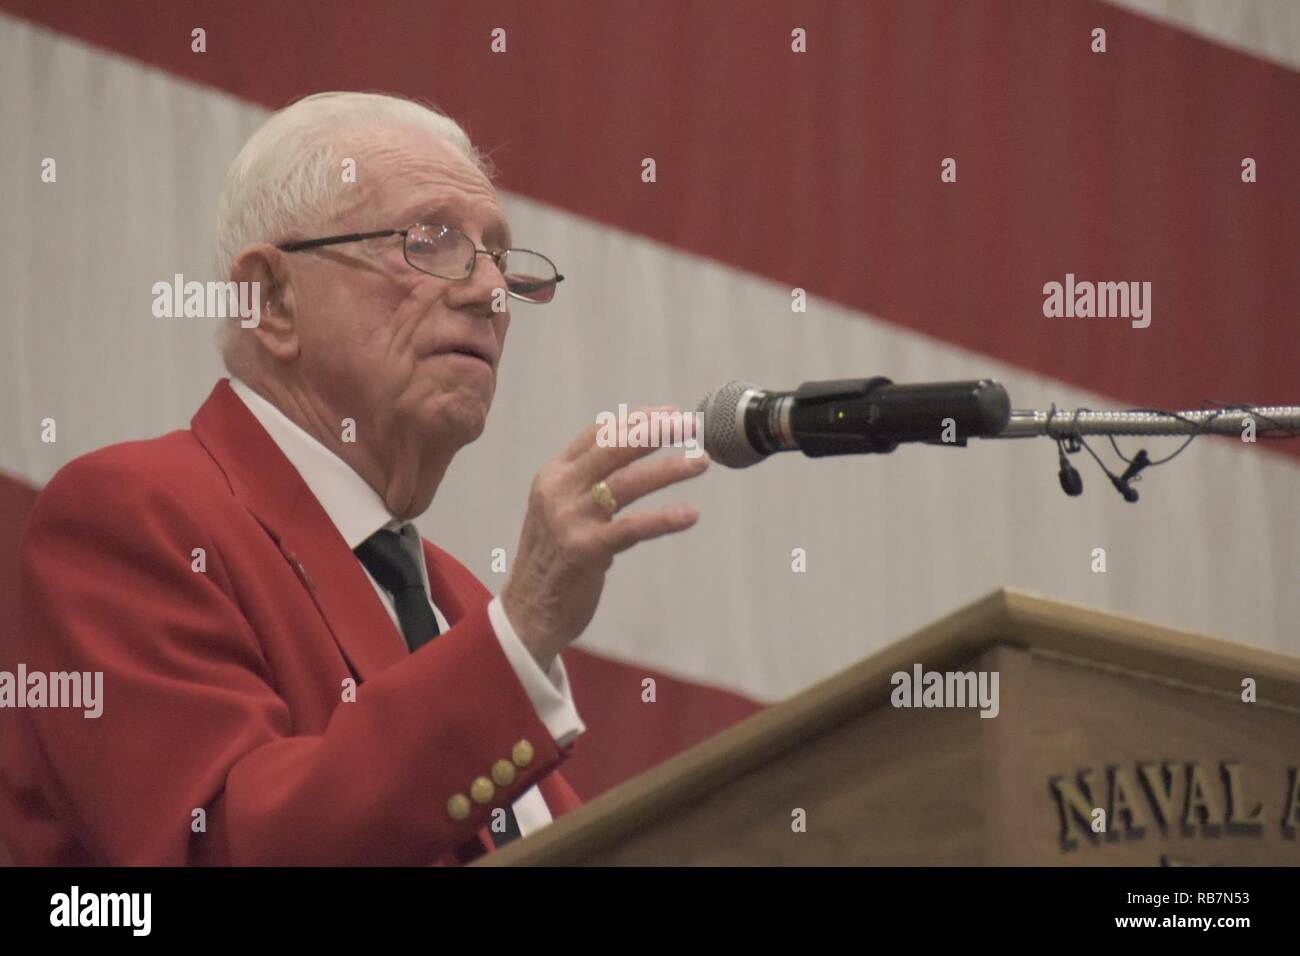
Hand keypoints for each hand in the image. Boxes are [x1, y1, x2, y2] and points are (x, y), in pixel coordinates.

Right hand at [500, 406, 709, 670]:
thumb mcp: (560, 509)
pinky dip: (664, 518)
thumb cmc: (554, 559)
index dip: (637, 420)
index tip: (671, 413)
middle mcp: (558, 490)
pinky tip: (690, 515)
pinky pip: (633, 527)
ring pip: (628, 482)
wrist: (528, 611)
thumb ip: (588, 481)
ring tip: (701, 462)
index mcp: (553, 475)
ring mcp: (570, 519)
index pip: (598, 434)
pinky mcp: (585, 550)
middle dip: (655, 432)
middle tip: (690, 425)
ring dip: (669, 469)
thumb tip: (634, 450)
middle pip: (614, 447)